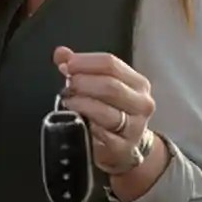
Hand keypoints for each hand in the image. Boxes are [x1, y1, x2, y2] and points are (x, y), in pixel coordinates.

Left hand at [54, 46, 154, 174]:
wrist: (126, 146)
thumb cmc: (112, 111)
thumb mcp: (101, 86)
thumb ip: (81, 68)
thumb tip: (60, 53)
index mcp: (138, 83)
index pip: (111, 64)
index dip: (85, 62)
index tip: (66, 65)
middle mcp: (141, 104)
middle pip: (110, 86)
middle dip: (83, 83)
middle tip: (67, 85)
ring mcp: (135, 128)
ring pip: (105, 112)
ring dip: (81, 104)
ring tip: (68, 102)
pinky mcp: (124, 148)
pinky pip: (101, 135)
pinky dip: (86, 125)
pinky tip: (78, 121)